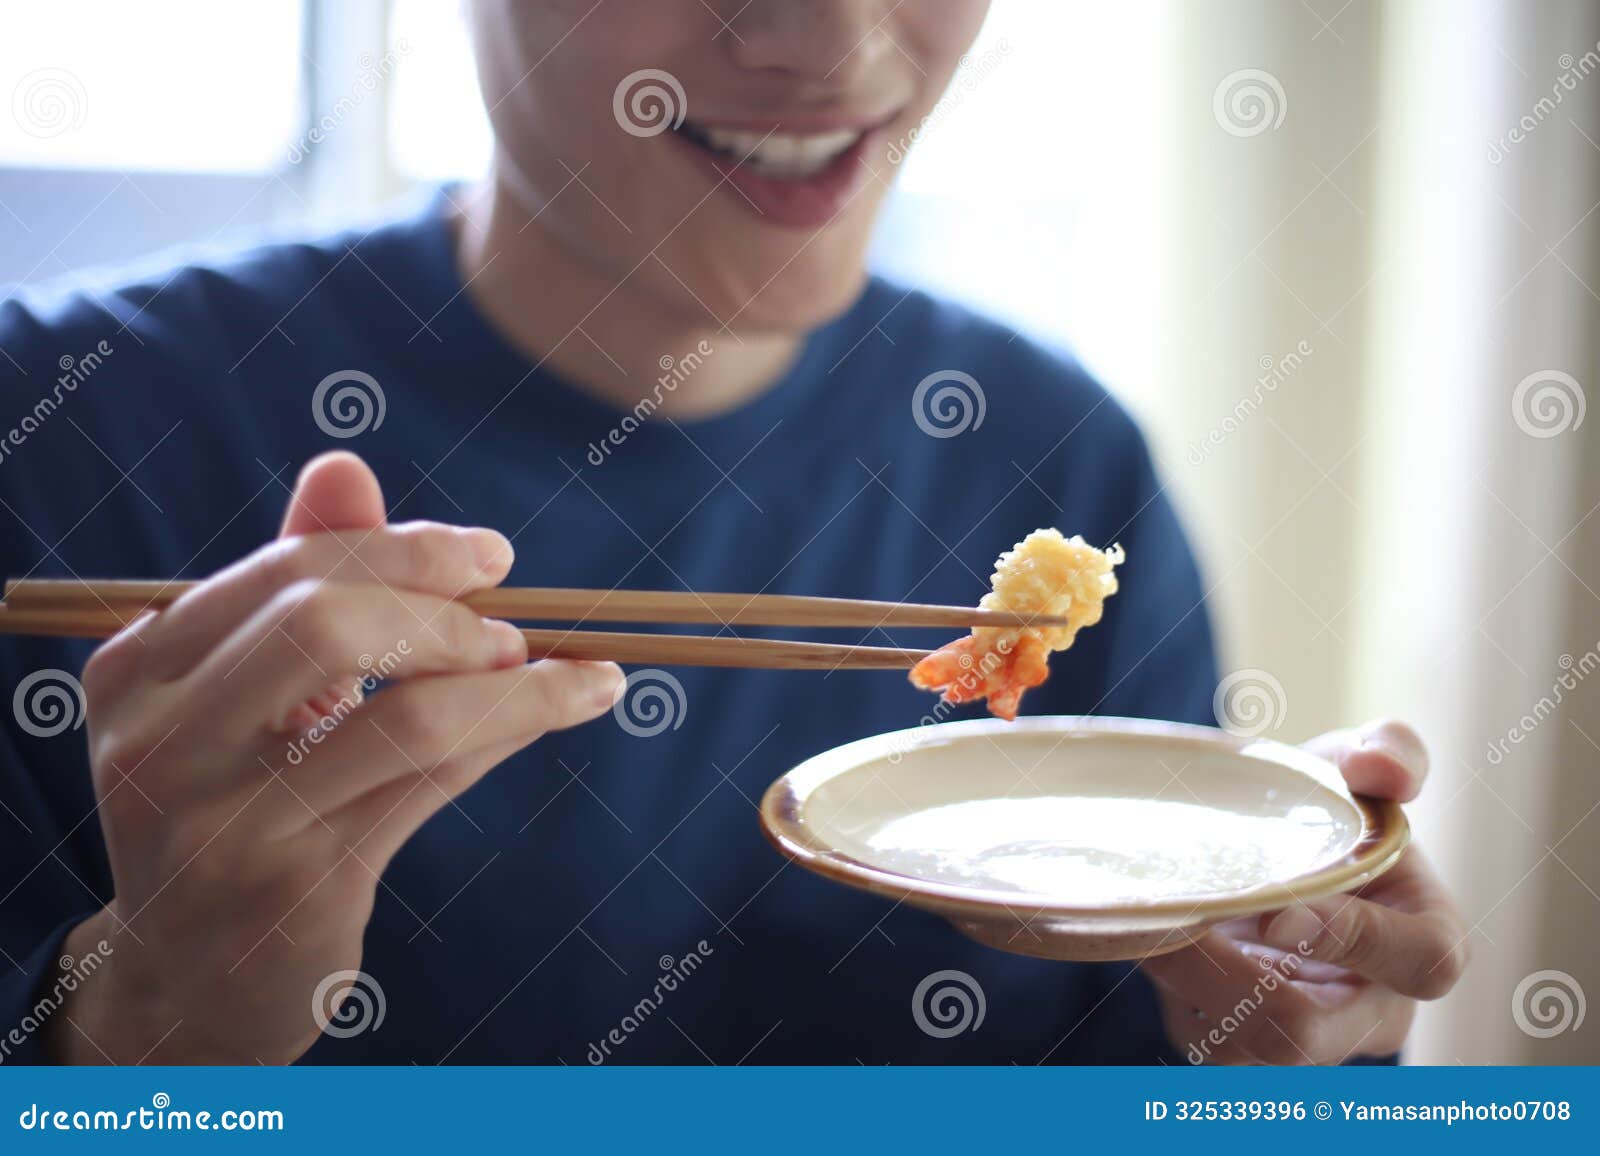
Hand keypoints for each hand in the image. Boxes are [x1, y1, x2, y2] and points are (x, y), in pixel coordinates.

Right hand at [48, 452, 622, 1063]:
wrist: (190, 977)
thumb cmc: (231, 803)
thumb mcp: (243, 692)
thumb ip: (294, 579)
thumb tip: (345, 464)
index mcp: (136, 672)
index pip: (286, 571)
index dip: (404, 548)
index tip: (490, 555)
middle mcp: (162, 746)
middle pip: (326, 625)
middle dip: (442, 605)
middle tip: (509, 622)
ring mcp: (227, 827)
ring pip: (408, 716)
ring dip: (512, 679)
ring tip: (570, 669)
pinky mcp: (300, 888)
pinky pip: (435, 784)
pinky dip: (515, 729)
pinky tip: (572, 704)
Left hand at [1142, 719, 1467, 1064]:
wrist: (1270, 846)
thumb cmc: (1328, 810)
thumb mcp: (1355, 767)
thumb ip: (1387, 750)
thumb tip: (1383, 765)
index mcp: (1428, 943)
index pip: (1420, 964)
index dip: (1355, 940)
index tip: (1279, 908)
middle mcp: (1373, 1010)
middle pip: (1308, 1033)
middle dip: (1233, 979)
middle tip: (1182, 916)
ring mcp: (1308, 1038)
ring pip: (1243, 1050)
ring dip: (1186, 983)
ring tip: (1155, 913)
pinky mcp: (1243, 1046)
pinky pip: (1202, 1043)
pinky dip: (1167, 991)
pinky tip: (1150, 929)